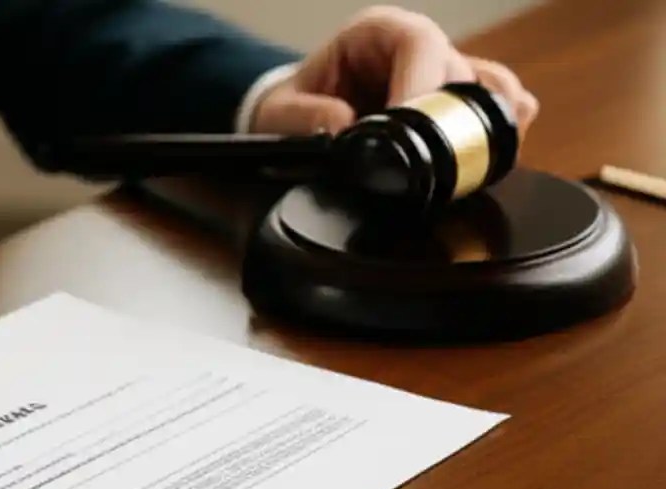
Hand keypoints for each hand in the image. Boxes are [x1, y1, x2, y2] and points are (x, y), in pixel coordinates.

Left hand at [252, 6, 539, 136]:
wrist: (299, 124)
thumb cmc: (291, 110)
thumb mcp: (278, 113)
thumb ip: (302, 117)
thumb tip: (342, 125)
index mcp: (378, 33)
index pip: (419, 42)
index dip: (422, 84)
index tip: (406, 129)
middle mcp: (418, 48)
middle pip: (459, 68)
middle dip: (448, 116)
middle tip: (426, 163)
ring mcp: (444, 76)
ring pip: (489, 88)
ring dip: (483, 126)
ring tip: (462, 165)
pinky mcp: (459, 107)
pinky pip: (498, 111)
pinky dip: (501, 134)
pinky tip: (490, 158)